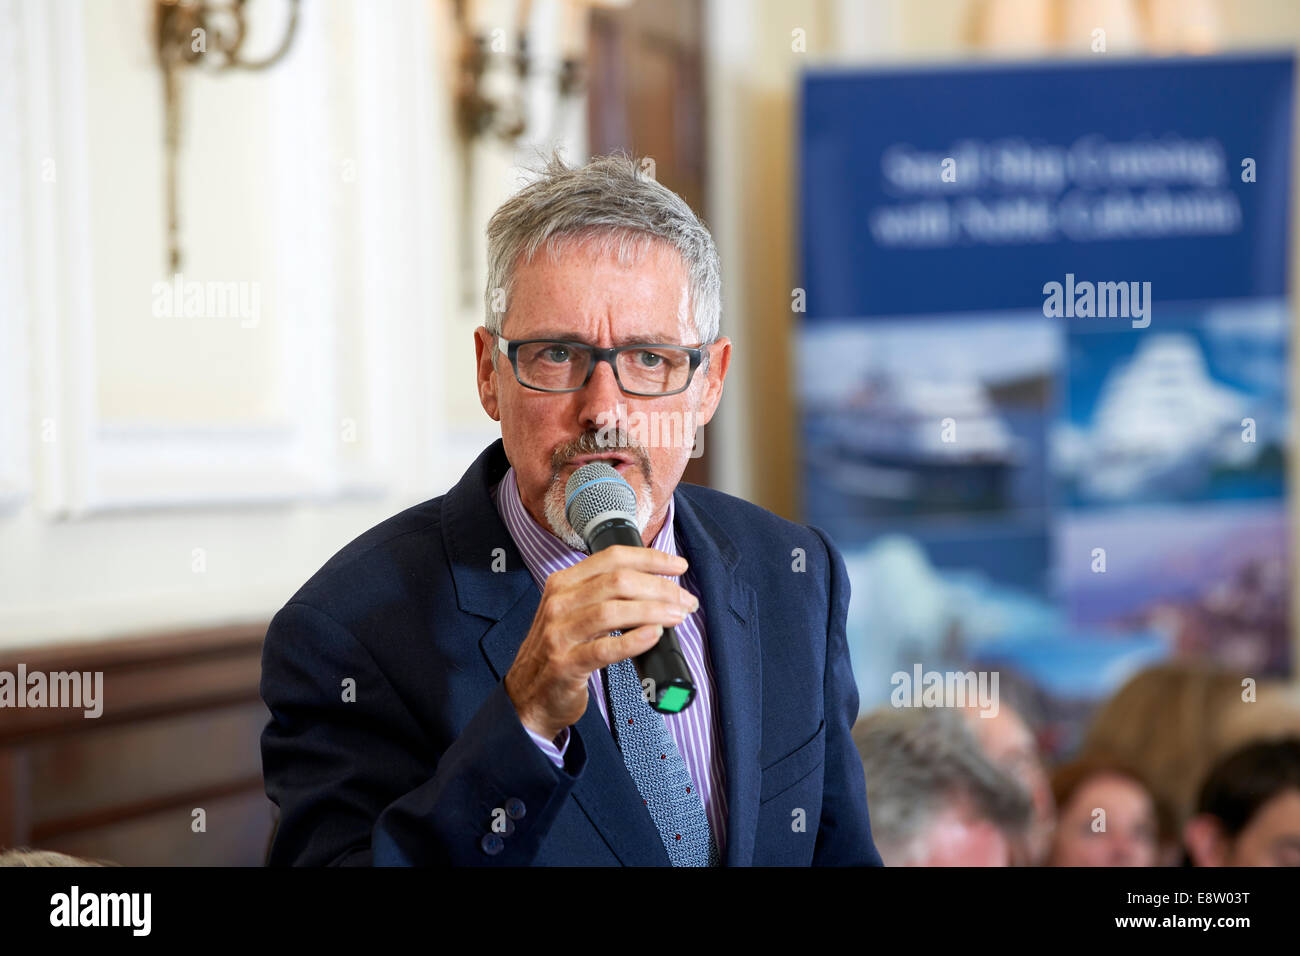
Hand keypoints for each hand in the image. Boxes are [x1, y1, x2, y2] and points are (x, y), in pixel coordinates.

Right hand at [504, 546, 697, 740]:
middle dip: (660, 587)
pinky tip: (654, 636)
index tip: (678, 566)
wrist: (528, 696)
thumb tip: (658, 587)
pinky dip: (634, 641)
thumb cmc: (560, 652)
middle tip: (685, 600)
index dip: (651, 558)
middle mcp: (560, 603)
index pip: (612, 557)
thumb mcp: (574, 613)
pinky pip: (604, 649)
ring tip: (677, 616)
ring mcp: (560, 633)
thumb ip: (604, 595)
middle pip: (618, 581)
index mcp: (564, 583)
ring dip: (653, 611)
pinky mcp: (565, 664)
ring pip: (613, 611)